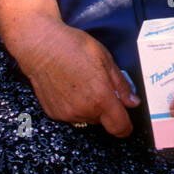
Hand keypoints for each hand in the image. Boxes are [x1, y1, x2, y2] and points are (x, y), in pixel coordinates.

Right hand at [13, 19, 140, 136]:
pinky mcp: (54, 113)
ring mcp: (67, 113)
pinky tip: (68, 86)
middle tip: (99, 85)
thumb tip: (132, 102)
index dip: (126, 127)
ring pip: (87, 118)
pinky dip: (74, 105)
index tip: (127, 122)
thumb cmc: (72, 46)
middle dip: (105, 108)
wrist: (40, 46)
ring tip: (81, 82)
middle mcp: (84, 110)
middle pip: (103, 121)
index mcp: (100, 97)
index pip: (120, 127)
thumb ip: (121, 84)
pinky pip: (71, 115)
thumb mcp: (105, 58)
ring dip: (89, 107)